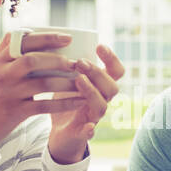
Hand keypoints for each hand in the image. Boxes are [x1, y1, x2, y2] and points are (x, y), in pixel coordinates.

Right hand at [0, 32, 87, 153]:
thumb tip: (29, 30)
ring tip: (82, 81)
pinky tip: (78, 101)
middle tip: (77, 62)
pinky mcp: (15, 111)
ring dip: (66, 82)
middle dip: (59, 59)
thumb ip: (8, 52)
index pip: (23, 41)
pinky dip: (64, 103)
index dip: (48, 38)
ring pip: (43, 83)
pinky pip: (45, 105)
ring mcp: (9, 92)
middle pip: (33, 60)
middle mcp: (2, 73)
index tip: (68, 38)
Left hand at [48, 44, 125, 163]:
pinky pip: (90, 133)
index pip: (116, 71)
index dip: (112, 59)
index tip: (99, 46)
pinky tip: (88, 125)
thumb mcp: (66, 79)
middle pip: (112, 87)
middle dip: (98, 73)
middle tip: (80, 62)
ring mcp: (93, 118)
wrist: (60, 133)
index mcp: (100, 87)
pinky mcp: (82, 133)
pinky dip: (90, 130)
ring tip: (78, 80)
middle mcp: (101, 101)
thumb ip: (67, 63)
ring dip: (92, 92)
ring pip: (102, 106)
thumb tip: (54, 37)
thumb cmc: (65, 102)